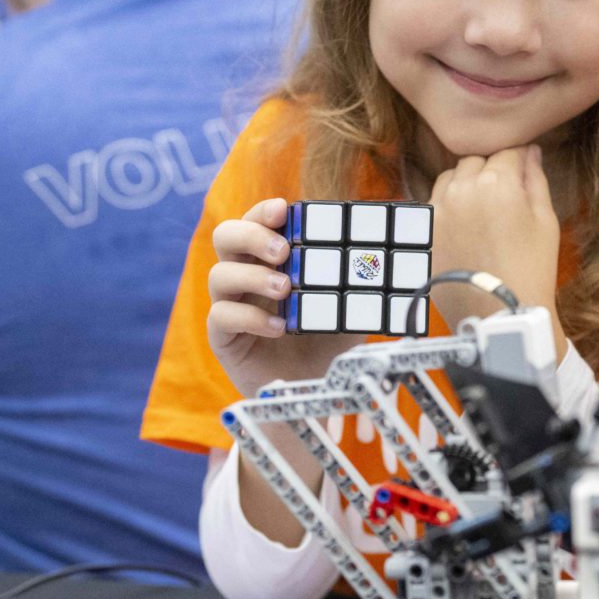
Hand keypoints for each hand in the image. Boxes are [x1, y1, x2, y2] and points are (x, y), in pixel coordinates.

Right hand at [206, 197, 361, 399]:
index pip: (256, 222)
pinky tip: (279, 327)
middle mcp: (246, 276)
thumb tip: (379, 255)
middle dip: (251, 235)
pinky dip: (250, 318)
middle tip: (283, 251)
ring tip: (285, 289)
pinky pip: (221, 317)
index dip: (264, 211)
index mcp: (271, 260)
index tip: (284, 209)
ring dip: (252, 276)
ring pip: (218, 275)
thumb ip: (354, 279)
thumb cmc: (329, 340)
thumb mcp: (348, 305)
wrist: (317, 389)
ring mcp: (232, 305)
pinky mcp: (224, 338)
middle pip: (225, 236)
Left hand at [428, 147, 564, 353]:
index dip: (520, 158)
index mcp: (498, 182)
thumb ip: (536, 179)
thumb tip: (531, 152)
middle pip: (477, 160)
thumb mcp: (545, 220)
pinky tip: (467, 219)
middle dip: (493, 168)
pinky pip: (437, 199)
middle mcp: (463, 188)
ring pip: (452, 176)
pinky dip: (451, 200)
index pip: (508, 151)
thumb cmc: (532, 268)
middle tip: (508, 191)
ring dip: (468, 181)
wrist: (499, 313)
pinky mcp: (428, 228)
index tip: (526, 167)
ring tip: (485, 204)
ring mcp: (441, 208)